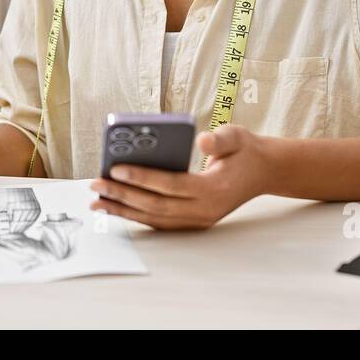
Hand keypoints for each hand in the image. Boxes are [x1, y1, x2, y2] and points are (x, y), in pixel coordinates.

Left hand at [88, 124, 270, 229]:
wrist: (263, 172)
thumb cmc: (244, 151)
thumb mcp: (237, 137)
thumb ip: (220, 139)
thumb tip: (202, 140)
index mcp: (214, 190)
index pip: (171, 185)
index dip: (142, 178)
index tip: (115, 168)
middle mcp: (205, 211)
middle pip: (156, 206)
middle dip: (122, 195)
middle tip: (96, 185)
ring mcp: (199, 221)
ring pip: (154, 219)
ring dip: (123, 211)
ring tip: (97, 201)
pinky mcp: (193, 223)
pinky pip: (159, 222)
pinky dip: (135, 216)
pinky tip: (115, 208)